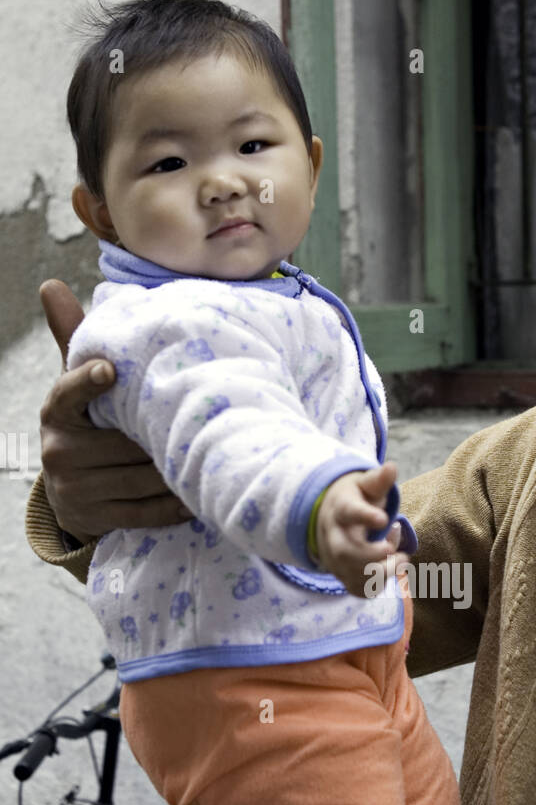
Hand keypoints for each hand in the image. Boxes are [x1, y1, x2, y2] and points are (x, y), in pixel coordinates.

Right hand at [38, 279, 191, 543]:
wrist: (72, 493)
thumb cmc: (88, 424)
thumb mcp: (78, 388)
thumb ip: (74, 342)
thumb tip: (50, 285)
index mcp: (56, 413)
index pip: (68, 395)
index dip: (88, 383)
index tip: (110, 369)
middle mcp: (60, 452)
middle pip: (124, 442)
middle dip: (163, 436)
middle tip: (207, 420)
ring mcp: (77, 490)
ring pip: (140, 478)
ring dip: (178, 469)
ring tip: (215, 455)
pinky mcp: (96, 519)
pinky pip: (145, 512)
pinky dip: (174, 504)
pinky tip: (200, 495)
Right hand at [315, 462, 410, 596]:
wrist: (330, 521)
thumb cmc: (356, 500)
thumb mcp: (365, 486)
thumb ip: (379, 480)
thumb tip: (392, 467)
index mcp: (341, 509)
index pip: (349, 512)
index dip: (365, 516)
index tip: (384, 519)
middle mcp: (334, 537)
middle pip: (346, 551)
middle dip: (373, 555)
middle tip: (396, 552)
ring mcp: (336, 560)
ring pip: (353, 574)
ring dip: (383, 572)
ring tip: (402, 558)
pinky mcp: (344, 576)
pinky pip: (359, 589)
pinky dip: (377, 586)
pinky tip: (390, 570)